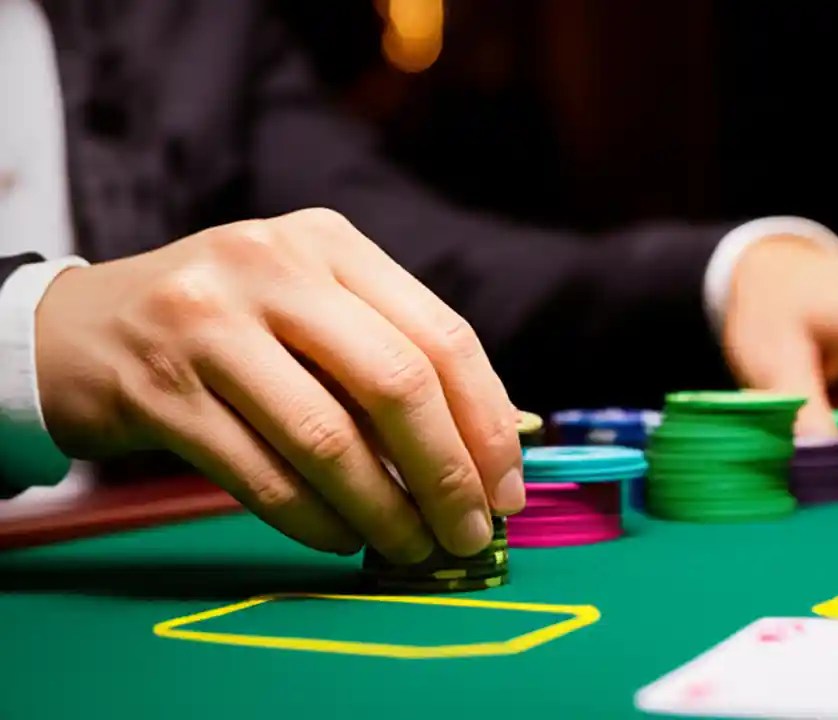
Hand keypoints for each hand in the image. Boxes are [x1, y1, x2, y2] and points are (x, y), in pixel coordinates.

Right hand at [35, 208, 524, 559]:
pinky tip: (344, 540)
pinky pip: (263, 476)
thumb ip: (388, 355)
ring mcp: (209, 325)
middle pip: (397, 383)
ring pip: (329, 439)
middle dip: (447, 473)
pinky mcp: (161, 390)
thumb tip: (481, 454)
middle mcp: (272, 268)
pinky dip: (317, 521)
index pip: (442, 335)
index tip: (506, 486)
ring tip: (413, 546)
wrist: (79, 329)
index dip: (487, 421)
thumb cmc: (226, 325)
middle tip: (469, 530)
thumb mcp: (308, 304)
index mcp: (329, 243)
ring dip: (386, 511)